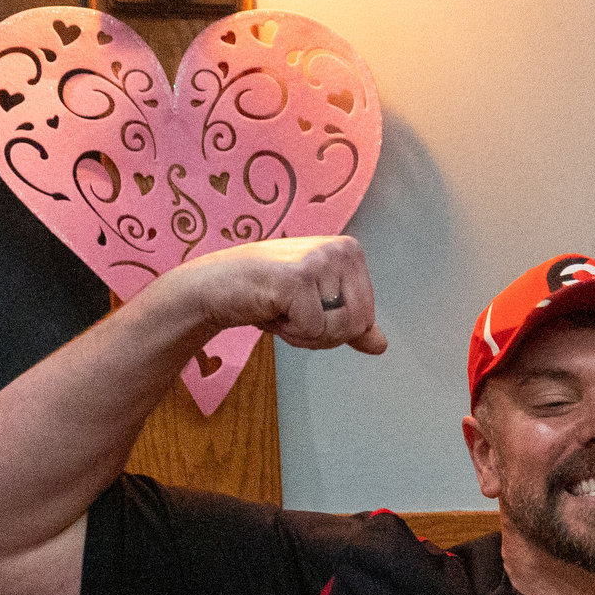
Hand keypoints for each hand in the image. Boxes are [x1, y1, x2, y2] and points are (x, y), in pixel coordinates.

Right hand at [161, 235, 386, 354]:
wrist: (214, 288)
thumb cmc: (265, 293)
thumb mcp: (316, 308)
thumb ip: (348, 323)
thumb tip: (380, 345)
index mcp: (349, 252)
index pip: (367, 317)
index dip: (335, 327)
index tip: (306, 307)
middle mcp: (339, 249)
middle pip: (357, 325)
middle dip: (323, 334)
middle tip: (292, 312)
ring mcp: (320, 260)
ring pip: (338, 329)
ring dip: (305, 334)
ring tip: (281, 308)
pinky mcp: (298, 277)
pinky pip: (313, 329)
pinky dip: (289, 331)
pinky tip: (270, 307)